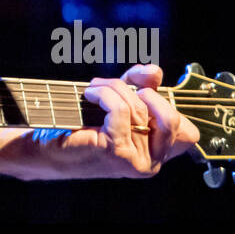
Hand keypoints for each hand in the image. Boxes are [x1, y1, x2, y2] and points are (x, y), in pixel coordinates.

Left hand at [25, 64, 199, 178]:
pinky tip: (89, 94)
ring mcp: (136, 161)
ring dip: (115, 88)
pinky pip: (121, 110)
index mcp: (157, 154)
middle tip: (120, 89)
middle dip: (147, 95)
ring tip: (94, 89)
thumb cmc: (80, 124)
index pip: (189, 133)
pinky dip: (104, 94)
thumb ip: (140, 85)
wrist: (45, 147)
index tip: (142, 91)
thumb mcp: (118, 99)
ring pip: (141, 109)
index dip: (168, 104)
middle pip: (173, 120)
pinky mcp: (117, 152)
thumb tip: (155, 71)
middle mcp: (152, 163)